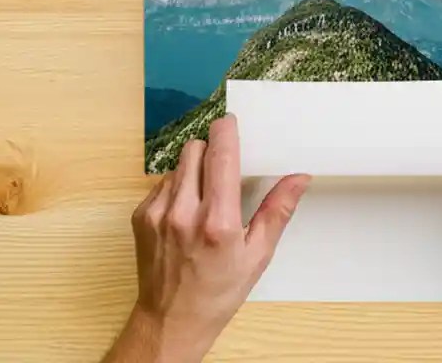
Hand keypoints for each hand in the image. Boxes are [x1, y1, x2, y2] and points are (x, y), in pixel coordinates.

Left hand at [104, 115, 310, 362]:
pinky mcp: (141, 217)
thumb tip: (299, 178)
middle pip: (194, 150)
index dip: (226, 131)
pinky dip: (176, 188)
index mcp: (218, 222)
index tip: (230, 122)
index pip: (221, 156)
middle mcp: (184, 213)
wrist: (172, 320)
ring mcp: (157, 214)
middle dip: (210, 150)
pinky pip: (160, 184)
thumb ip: (278, 210)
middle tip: (222, 168)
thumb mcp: (258, 254)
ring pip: (177, 165)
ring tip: (204, 197)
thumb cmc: (219, 292)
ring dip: (193, 170)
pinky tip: (185, 212)